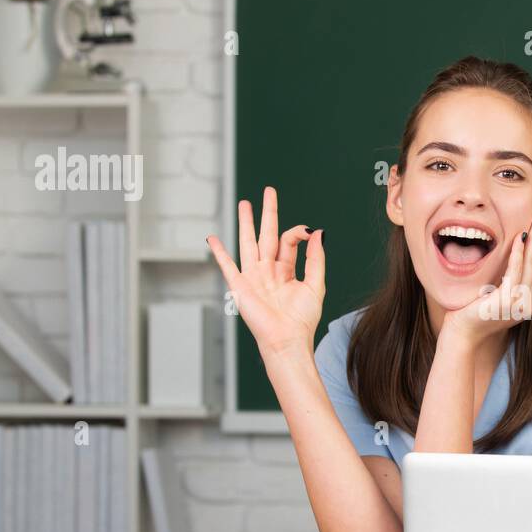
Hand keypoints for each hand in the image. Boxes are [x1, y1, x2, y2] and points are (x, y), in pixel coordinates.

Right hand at [207, 185, 325, 360]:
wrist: (287, 339)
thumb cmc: (302, 319)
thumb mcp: (316, 285)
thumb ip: (316, 259)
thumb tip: (318, 233)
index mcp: (285, 270)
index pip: (288, 241)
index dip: (297, 233)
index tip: (308, 232)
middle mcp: (268, 270)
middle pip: (266, 234)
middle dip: (267, 213)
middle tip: (268, 191)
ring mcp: (253, 276)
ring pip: (247, 242)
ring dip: (245, 223)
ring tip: (244, 203)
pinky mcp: (240, 286)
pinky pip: (227, 265)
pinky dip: (219, 252)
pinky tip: (213, 238)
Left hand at [441, 211, 531, 345]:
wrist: (464, 332)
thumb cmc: (480, 312)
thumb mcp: (504, 296)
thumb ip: (517, 281)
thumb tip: (524, 254)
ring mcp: (520, 306)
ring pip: (531, 267)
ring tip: (531, 225)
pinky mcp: (505, 302)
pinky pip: (515, 273)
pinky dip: (518, 255)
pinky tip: (518, 240)